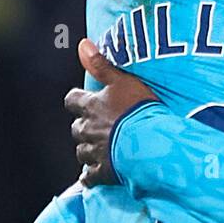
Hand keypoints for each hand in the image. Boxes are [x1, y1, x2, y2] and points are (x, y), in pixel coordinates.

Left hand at [66, 39, 156, 185]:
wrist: (150, 142)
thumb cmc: (140, 109)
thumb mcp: (124, 81)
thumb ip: (102, 65)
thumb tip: (82, 45)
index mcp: (91, 106)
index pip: (72, 100)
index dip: (77, 101)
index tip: (84, 102)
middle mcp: (88, 129)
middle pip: (76, 128)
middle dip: (84, 128)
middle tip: (99, 128)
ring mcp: (94, 152)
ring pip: (81, 152)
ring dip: (88, 151)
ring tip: (102, 150)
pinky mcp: (103, 172)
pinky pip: (89, 177)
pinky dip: (90, 177)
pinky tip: (95, 176)